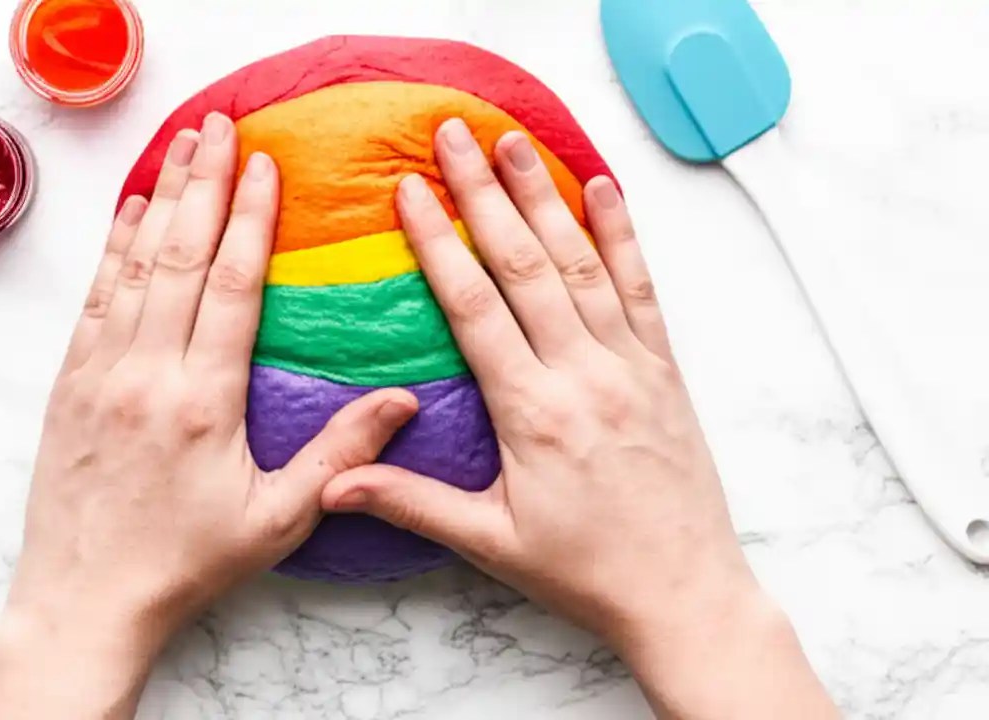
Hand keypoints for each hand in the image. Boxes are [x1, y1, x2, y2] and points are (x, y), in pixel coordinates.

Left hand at [0, 113, 415, 719]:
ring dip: (159, 198)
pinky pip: (95, 299)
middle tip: (221, 126)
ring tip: (179, 145)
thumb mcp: (279, 519)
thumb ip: (341, 454)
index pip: (231, 286)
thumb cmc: (186, 563)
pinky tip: (126, 212)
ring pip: (134, 266)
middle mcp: (148, 372)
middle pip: (180, 255)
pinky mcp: (70, 384)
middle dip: (204, 183)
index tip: (264, 166)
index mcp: (205, 400)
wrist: (87, 598)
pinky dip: (112, 249)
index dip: (251, 220)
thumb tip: (401, 400)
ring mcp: (101, 373)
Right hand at [321, 119, 836, 718]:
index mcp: (532, 413)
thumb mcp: (489, 542)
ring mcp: (629, 365)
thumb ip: (409, 501)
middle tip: (455, 135)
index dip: (439, 243)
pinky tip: (604, 189)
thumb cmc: (584, 572)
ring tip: (515, 143)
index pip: (475, 308)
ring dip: (545, 197)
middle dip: (485, 194)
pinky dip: (622, 236)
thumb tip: (332, 485)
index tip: (411, 191)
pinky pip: (641, 289)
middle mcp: (583, 375)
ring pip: (582, 264)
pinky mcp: (663, 369)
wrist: (682, 593)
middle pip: (527, 265)